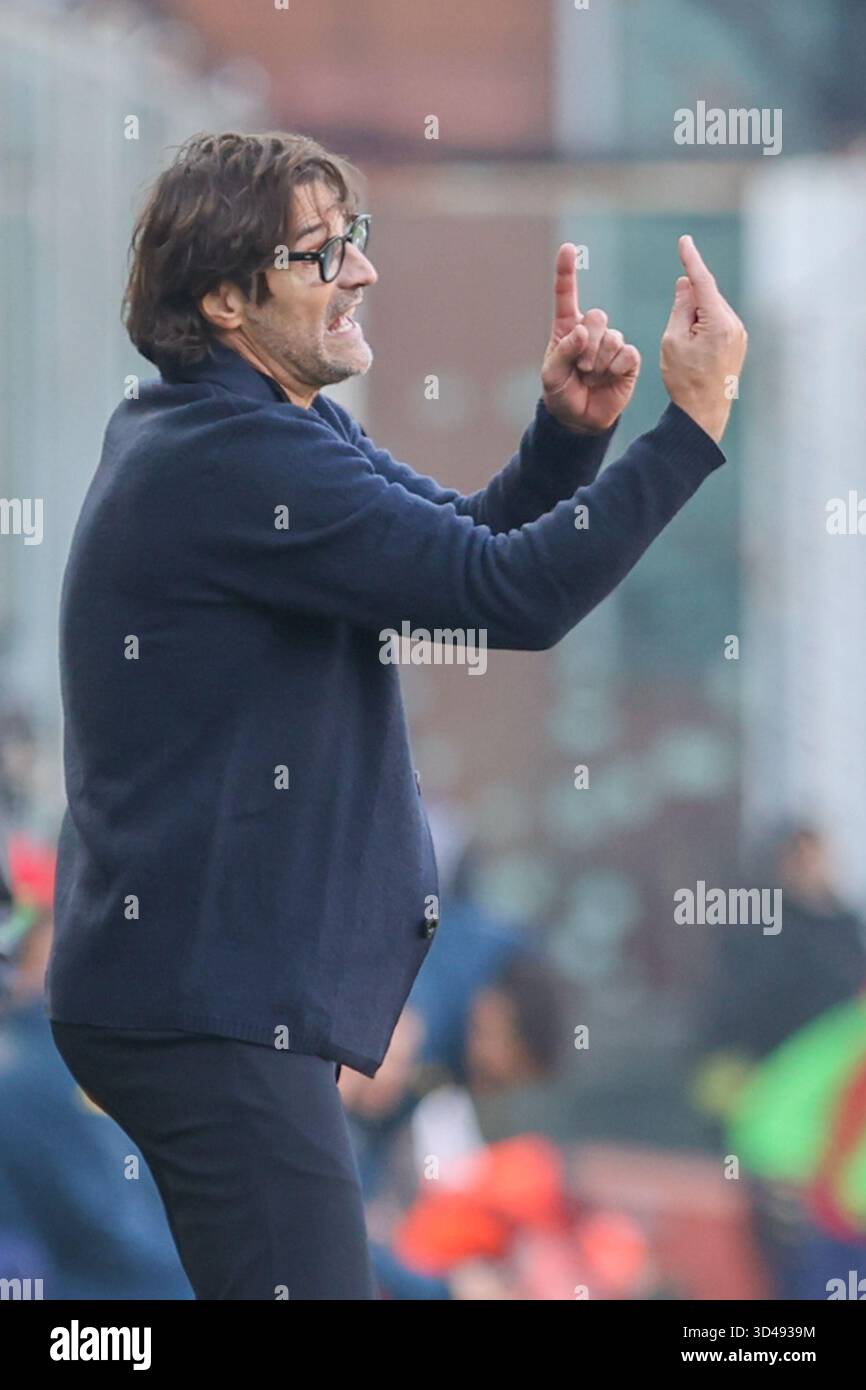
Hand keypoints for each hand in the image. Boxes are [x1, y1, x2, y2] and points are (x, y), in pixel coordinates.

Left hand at [541, 243, 640, 433]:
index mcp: (568, 328)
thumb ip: (563, 351)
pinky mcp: (628, 359)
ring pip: (612, 337)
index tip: (567, 248)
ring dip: (598, 361)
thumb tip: (581, 330)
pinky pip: (627, 354)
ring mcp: (612, 343)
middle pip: (597, 317)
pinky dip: (615, 368)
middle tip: (580, 367)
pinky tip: (608, 378)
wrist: (580, 418)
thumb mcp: (552, 374)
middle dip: (587, 344)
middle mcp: (592, 331)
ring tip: (591, 376)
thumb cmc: (561, 392)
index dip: (567, 272)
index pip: (567, 296)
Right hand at [661, 235, 747, 444]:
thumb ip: (681, 307)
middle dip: (688, 307)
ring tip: (688, 351)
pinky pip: (718, 324)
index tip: (684, 242)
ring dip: (695, 320)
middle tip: (678, 337)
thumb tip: (687, 283)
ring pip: (711, 311)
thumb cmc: (685, 379)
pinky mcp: (739, 342)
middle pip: (706, 298)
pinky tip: (696, 352)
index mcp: (718, 322)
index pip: (703, 282)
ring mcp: (740, 333)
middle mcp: (735, 324)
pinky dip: (703, 328)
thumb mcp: (673, 340)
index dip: (691, 260)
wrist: (704, 412)